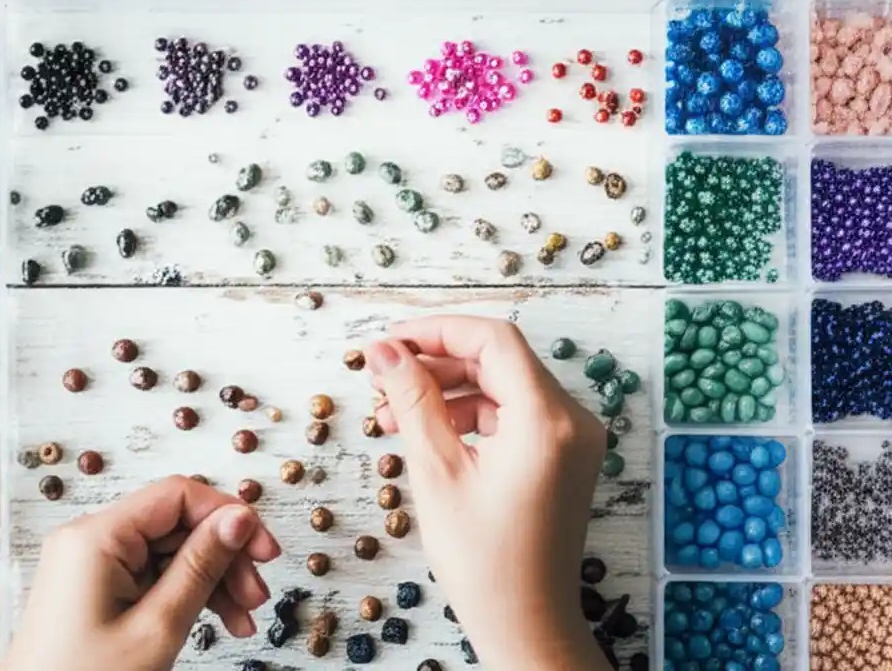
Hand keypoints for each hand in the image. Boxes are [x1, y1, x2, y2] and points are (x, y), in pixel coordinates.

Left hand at [7, 476, 280, 670]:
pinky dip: (185, 594)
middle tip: (257, 596)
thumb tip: (238, 517)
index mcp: (96, 536)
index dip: (228, 516)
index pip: (177, 495)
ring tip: (243, 620)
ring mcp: (89, 564)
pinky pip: (150, 575)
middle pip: (176, 524)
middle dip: (224, 556)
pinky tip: (216, 620)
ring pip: (168, 552)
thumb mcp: (156, 627)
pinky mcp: (92, 587)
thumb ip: (200, 566)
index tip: (265, 551)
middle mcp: (88, 539)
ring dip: (211, 579)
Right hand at [364, 316, 607, 669]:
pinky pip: (514, 413)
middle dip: (436, 362)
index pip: (492, 340)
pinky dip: (471, 413)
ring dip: (448, 389)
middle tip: (383, 376)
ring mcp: (572, 439)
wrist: (526, 623)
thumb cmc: (485, 562)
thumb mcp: (436, 471)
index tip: (390, 341)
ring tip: (393, 410)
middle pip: (498, 359)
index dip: (435, 331)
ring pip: (503, 385)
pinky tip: (428, 429)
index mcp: (547, 420)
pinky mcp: (563, 456)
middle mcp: (571, 420)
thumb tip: (385, 351)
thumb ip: (412, 401)